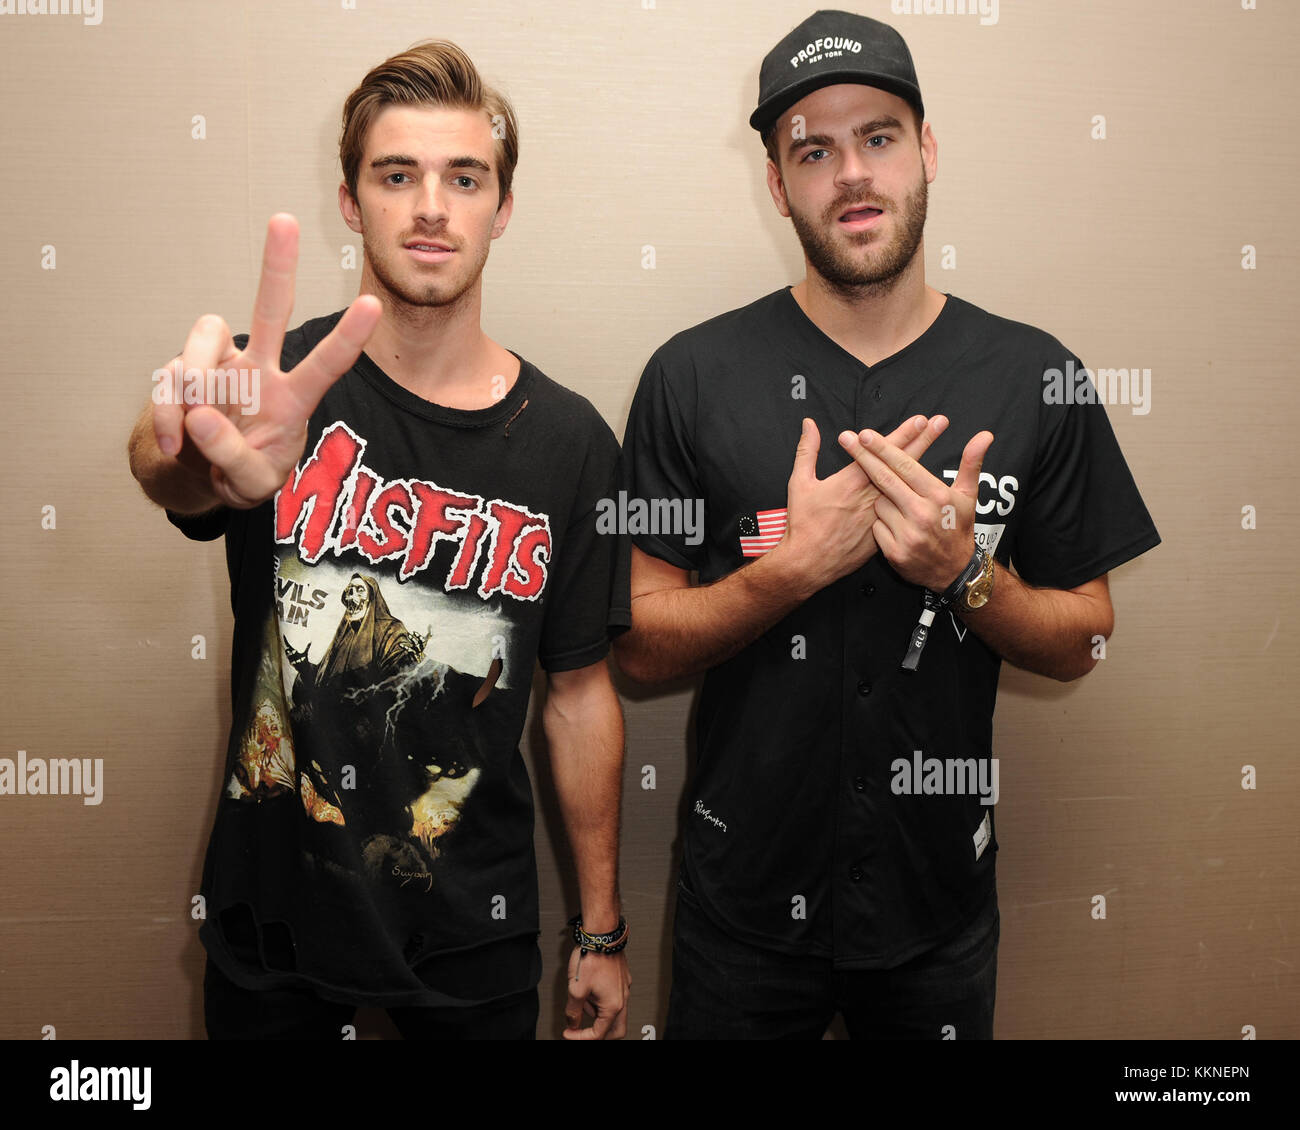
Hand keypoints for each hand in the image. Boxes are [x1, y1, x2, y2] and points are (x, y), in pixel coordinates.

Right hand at [151, 213, 382, 508]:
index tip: (372, 303)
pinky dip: (166, 414)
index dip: (347, 336)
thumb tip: (201, 414)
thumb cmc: (244, 472)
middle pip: (269, 310)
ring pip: (203, 340)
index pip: (326, 365)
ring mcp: (221, 364)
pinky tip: (174, 440)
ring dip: (190, 387)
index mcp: (294, 399)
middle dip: (276, 266)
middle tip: (283, 220)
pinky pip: (169, 378)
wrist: (200, 474)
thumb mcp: (250, 485)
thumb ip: (233, 458)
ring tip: (189, 434)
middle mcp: (262, 370)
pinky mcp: (183, 368)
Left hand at [562, 948, 630, 1039]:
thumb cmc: (591, 958)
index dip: (580, 1038)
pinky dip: (601, 999)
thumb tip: (573, 1023)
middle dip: (598, 1033)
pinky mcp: (621, 978)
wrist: (601, 935)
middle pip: (615, 1030)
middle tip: (582, 1031)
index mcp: (612, 1006)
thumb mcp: (576, 989)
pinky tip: (589, 987)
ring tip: (582, 995)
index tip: (569, 1034)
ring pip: (613, 1012)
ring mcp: (624, 987)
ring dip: (597, 1011)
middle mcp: (622, 998)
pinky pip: (614, 996)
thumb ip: (573, 1011)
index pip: (598, 1034)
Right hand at [772, 414, 948, 594]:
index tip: (920, 420)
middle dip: (923, 441)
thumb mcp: (800, 484)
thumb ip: (807, 450)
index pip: (885, 452)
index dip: (904, 434)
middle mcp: (871, 496)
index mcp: (853, 481)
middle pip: (903, 465)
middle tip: (939, 423)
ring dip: (922, 466)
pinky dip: (913, 498)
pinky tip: (925, 489)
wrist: (809, 564)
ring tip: (937, 453)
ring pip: (906, 486)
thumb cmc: (803, 525)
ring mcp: (880, 515)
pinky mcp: (882, 532)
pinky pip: (900, 512)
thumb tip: (809, 425)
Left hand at [840, 425, 994, 590]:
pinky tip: (894, 528)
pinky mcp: (895, 552)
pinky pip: (876, 528)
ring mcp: (908, 534)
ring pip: (878, 505)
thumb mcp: (968, 495)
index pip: (905, 466)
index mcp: (937, 495)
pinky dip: (880, 525)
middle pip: (884, 479)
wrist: (955, 571)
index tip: (866, 434)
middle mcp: (922, 514)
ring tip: (898, 509)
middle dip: (863, 457)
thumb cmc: (958, 527)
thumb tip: (985, 435)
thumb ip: (972, 463)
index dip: (883, 449)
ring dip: (880, 502)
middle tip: (846, 439)